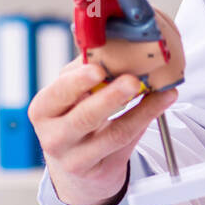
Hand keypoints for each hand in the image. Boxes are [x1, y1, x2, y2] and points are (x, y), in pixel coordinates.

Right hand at [30, 7, 182, 204]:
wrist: (76, 167)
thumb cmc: (73, 118)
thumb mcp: (69, 95)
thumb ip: (84, 68)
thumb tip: (105, 34)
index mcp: (43, 109)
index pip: (57, 94)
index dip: (76, 82)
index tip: (96, 69)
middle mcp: (54, 136)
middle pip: (83, 118)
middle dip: (110, 97)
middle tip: (131, 80)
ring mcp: (76, 158)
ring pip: (112, 134)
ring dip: (140, 109)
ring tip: (157, 91)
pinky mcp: (100, 170)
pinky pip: (128, 142)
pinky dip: (147, 118)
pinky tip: (161, 102)